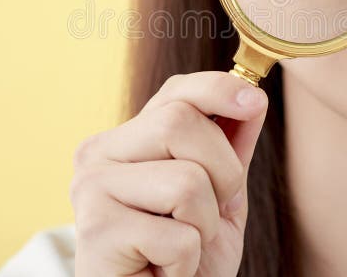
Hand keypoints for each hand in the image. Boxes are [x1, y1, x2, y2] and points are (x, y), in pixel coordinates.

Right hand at [70, 71, 268, 275]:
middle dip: (222, 172)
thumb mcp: (218, 196)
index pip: (174, 92)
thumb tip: (252, 97)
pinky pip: (178, 235)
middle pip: (180, 123)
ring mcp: (91, 189)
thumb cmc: (181, 258)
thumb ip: (230, 147)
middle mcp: (99, 154)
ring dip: (204, 225)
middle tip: (208, 215)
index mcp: (125, 140)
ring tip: (179, 248)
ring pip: (186, 180)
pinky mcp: (96, 230)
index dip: (218, 89)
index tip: (254, 102)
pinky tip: (162, 270)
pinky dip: (186, 261)